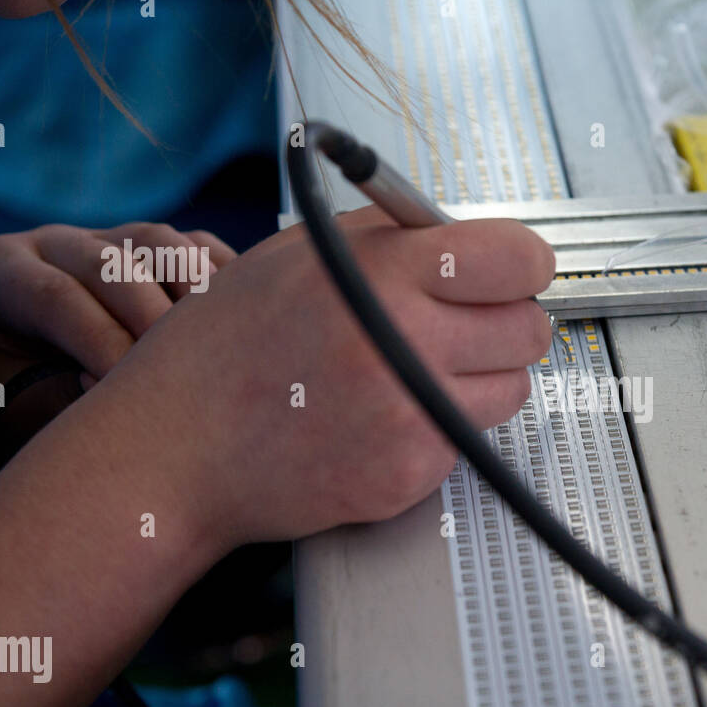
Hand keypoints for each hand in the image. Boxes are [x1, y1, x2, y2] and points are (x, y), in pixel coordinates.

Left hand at [0, 223, 236, 461]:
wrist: (39, 380)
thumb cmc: (26, 401)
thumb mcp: (24, 406)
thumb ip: (67, 396)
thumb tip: (125, 392)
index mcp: (3, 273)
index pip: (57, 298)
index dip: (102, 346)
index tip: (137, 400)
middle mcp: (58, 244)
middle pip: (115, 266)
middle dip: (156, 326)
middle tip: (189, 380)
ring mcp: (113, 237)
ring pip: (164, 245)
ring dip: (200, 298)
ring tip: (223, 350)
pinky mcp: (160, 246)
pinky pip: (201, 247)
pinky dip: (228, 281)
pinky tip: (243, 324)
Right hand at [94, 206, 554, 548]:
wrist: (176, 449)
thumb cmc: (225, 348)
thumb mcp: (298, 256)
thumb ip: (390, 238)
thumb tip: (467, 234)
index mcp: (381, 272)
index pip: (519, 259)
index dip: (523, 265)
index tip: (512, 273)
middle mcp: (403, 340)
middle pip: (531, 329)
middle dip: (505, 323)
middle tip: (464, 326)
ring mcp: (411, 414)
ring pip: (514, 389)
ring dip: (481, 379)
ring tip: (416, 374)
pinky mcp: (410, 473)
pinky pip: (470, 439)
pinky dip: (441, 427)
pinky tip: (384, 418)